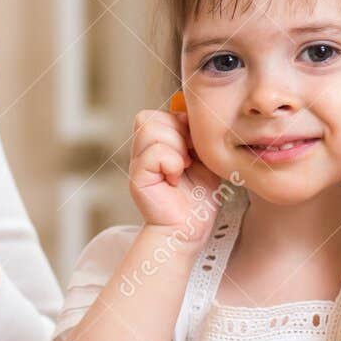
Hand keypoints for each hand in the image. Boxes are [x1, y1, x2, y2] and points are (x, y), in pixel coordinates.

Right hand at [128, 109, 223, 243]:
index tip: (194, 148)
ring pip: (150, 130)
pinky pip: (155, 152)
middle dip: (177, 133)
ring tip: (183, 167)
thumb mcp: (203, 157)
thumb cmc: (199, 196)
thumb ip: (195, 135)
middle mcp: (141, 151)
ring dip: (175, 147)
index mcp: (155, 143)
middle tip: (189, 159)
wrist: (190, 228)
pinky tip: (176, 179)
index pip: (158, 113)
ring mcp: (137, 163)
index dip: (180, 124)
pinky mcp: (138, 178)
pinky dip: (172, 163)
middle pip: (149, 118)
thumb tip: (190, 112)